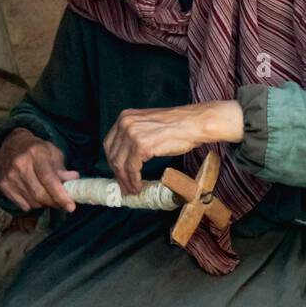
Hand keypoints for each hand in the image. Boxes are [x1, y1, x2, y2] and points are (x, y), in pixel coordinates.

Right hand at [0, 128, 77, 212]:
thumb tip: (73, 180)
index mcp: (36, 154)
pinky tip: (37, 197)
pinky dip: (33, 205)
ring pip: (32, 201)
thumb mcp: (53, 152)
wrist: (10, 145)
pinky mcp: (3, 184)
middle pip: (40, 193)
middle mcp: (20, 165)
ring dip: (44, 204)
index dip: (60, 195)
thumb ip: (62, 168)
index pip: (49, 179)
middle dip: (54, 203)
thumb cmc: (36, 149)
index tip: (70, 206)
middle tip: (62, 203)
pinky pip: (21, 204)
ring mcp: (9, 176)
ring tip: (50, 198)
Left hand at [102, 101, 241, 193]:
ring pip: (120, 164)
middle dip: (118, 174)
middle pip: (113, 155)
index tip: (118, 173)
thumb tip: (129, 157)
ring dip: (125, 180)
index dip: (113, 162)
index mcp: (125, 117)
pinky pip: (131, 168)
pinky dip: (133, 180)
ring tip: (132, 190)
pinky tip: (138, 186)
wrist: (195, 124)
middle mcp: (125, 123)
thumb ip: (136, 135)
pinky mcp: (141, 145)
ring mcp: (132, 134)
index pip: (110, 144)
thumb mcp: (150, 125)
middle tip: (124, 186)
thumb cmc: (179, 126)